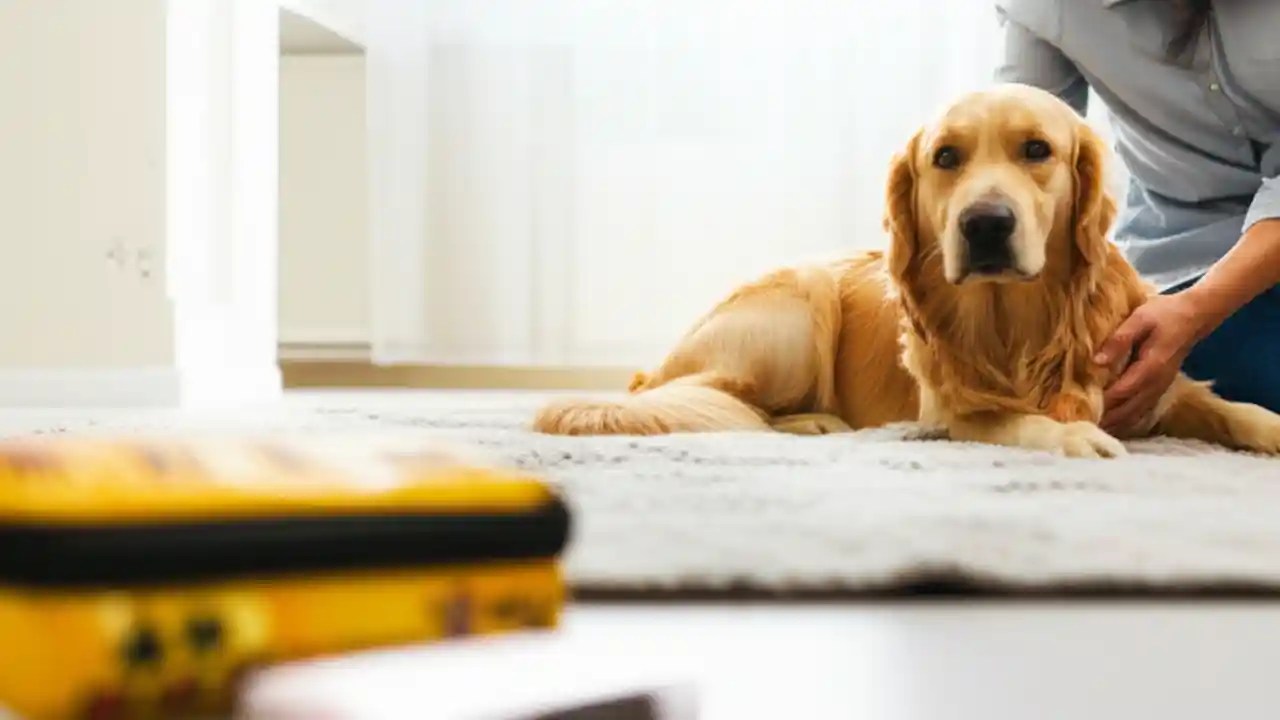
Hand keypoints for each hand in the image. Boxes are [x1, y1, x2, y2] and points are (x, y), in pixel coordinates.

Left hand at [1093, 292, 1213, 433]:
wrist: (1193, 316)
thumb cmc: (1163, 314)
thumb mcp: (1139, 319)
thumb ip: (1119, 340)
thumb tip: (1097, 361)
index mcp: (1149, 369)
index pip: (1120, 393)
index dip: (1100, 404)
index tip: (1079, 411)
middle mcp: (1155, 384)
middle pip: (1126, 410)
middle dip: (1104, 419)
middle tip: (1079, 426)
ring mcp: (1159, 388)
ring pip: (1134, 414)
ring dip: (1114, 424)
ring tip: (1091, 431)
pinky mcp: (1159, 388)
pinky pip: (1141, 410)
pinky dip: (1126, 420)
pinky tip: (1112, 425)